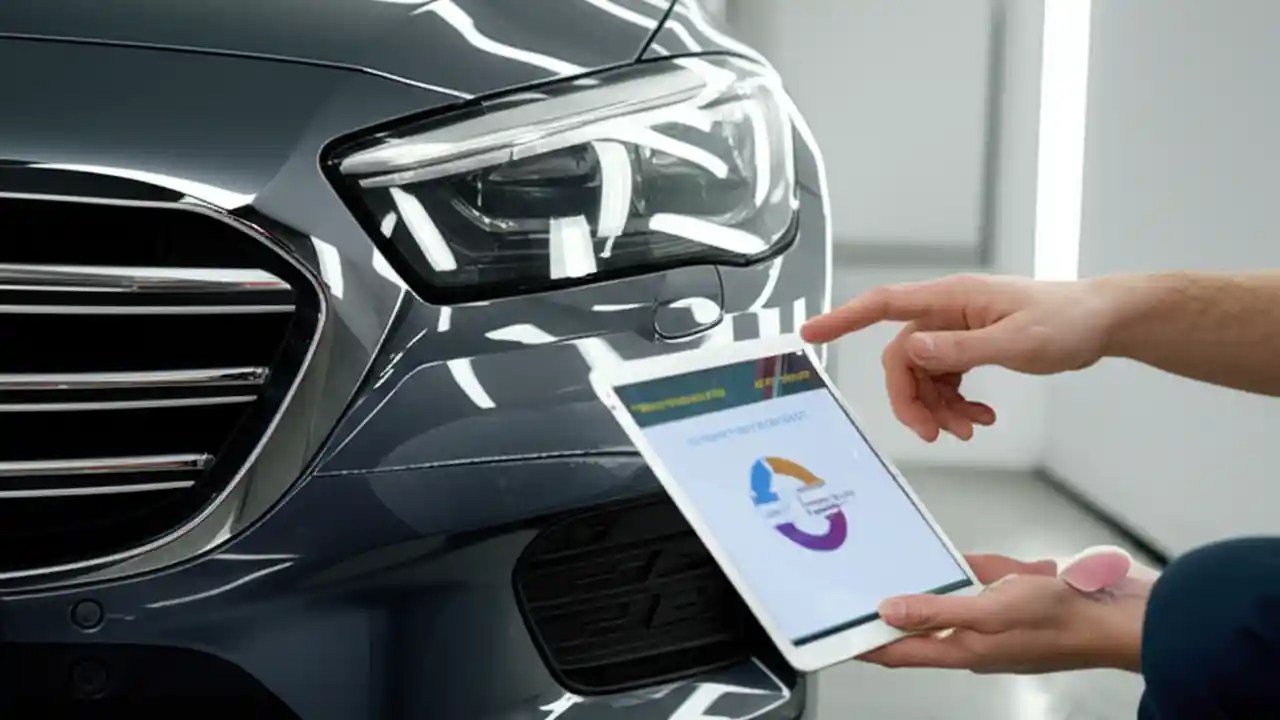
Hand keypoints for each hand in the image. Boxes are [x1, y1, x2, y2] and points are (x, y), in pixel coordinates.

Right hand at [801, 274, 1113, 440]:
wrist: (1101, 322)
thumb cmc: (1066, 321)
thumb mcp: (1015, 341)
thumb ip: (960, 348)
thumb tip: (911, 351)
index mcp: (951, 299)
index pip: (883, 305)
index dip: (843, 319)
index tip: (811, 334)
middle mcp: (947, 311)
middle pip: (903, 358)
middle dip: (912, 400)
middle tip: (934, 435)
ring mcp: (958, 330)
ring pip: (924, 374)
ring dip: (939, 407)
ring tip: (971, 428)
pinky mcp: (971, 345)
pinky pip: (946, 379)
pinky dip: (957, 404)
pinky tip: (982, 418)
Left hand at [861, 553, 1149, 673]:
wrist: (1122, 613)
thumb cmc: (1064, 620)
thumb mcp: (993, 611)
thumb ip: (938, 611)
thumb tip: (888, 612)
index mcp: (964, 650)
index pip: (900, 652)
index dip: (866, 646)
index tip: (833, 635)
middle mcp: (974, 635)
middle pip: (917, 627)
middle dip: (884, 614)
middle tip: (850, 593)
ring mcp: (995, 614)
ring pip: (946, 598)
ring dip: (919, 586)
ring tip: (882, 567)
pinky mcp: (1015, 592)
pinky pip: (977, 578)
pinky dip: (957, 566)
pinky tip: (938, 551)